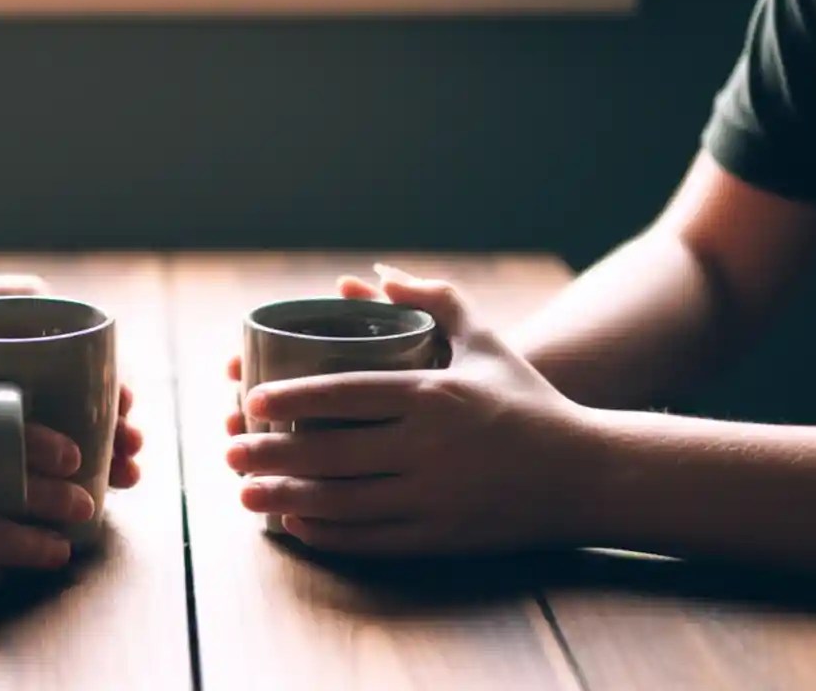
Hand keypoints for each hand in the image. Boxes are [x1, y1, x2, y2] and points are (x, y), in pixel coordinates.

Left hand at [0, 273, 142, 488]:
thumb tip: (42, 291)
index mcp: (25, 366)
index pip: (87, 377)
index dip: (114, 388)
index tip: (128, 402)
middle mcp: (28, 403)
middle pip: (90, 417)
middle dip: (120, 431)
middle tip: (133, 445)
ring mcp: (14, 441)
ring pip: (77, 454)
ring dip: (112, 463)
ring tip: (128, 474)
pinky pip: (45, 488)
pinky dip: (75, 491)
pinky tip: (101, 500)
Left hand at [225, 265, 592, 555]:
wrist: (588, 475)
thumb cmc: (529, 400)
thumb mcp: (487, 341)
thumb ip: (433, 300)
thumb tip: (372, 275)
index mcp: (435, 394)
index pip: (345, 395)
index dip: (290, 398)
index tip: (248, 400)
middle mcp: (430, 447)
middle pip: (330, 452)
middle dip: (269, 453)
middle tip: (227, 449)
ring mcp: (434, 498)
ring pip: (342, 502)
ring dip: (284, 499)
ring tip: (243, 492)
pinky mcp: (441, 537)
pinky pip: (370, 540)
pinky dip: (326, 534)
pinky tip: (294, 525)